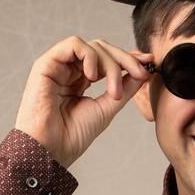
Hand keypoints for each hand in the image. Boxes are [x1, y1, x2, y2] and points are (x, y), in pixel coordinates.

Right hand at [14, 36, 153, 168]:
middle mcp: (68, 70)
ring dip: (111, 64)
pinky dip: (90, 56)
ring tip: (113, 90)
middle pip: (102, 49)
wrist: (50, 150)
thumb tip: (143, 70)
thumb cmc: (72, 136)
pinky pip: (74, 44)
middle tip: (141, 74)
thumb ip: (125, 88)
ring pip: (92, 46)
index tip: (149, 63)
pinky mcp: (46, 64)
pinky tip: (92, 76)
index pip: (107, 60)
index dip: (128, 58)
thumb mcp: (108, 108)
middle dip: (125, 59)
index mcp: (80, 80)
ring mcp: (58, 66)